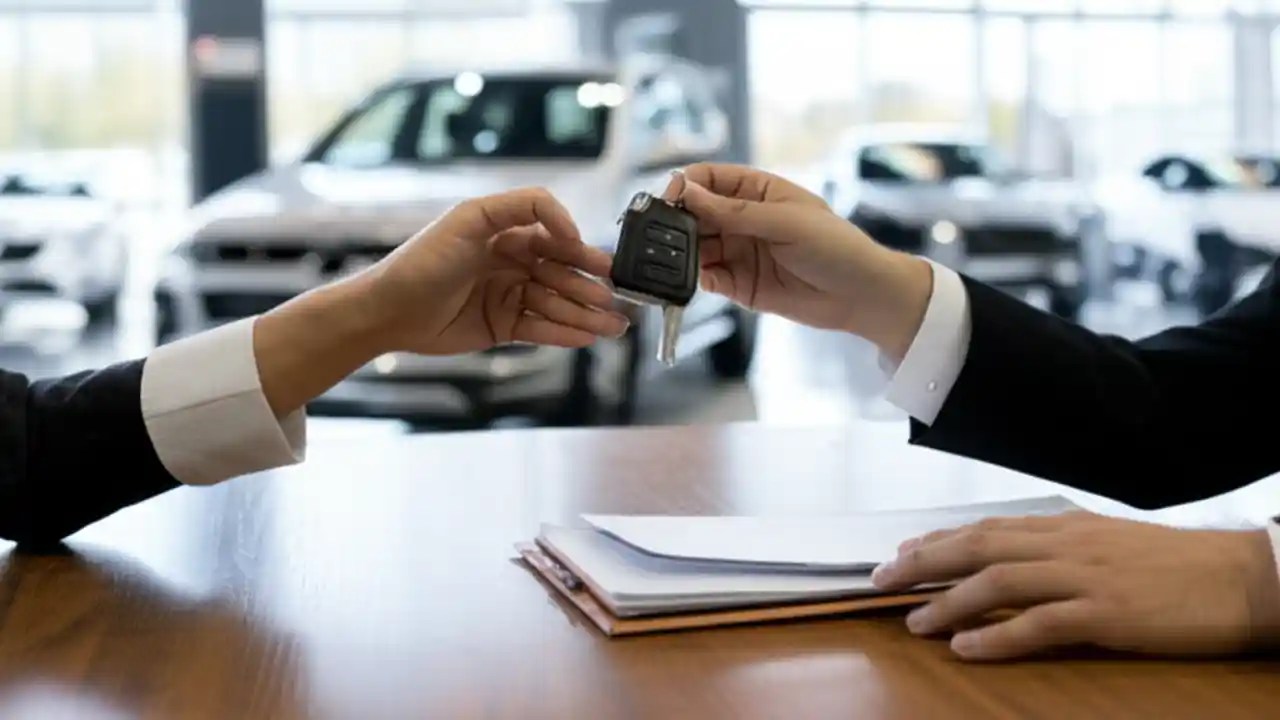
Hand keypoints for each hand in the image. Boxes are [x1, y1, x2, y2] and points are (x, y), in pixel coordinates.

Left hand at [253, 187, 625, 416]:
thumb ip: (523, 207)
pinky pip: (540, 328)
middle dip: (589, 286)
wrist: (389, 311)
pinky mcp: (501, 326)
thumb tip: (568, 226)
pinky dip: (564, 333)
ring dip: (585, 315)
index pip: (552, 235)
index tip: (594, 259)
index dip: (576, 246)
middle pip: (560, 273)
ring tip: (614, 327)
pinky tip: (586, 338)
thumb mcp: (469, 218)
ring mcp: (507, 295)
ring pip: (556, 304)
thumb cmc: (423, 261)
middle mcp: (509, 261)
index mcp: (503, 231)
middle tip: (616, 299)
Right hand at [662, 164, 932, 359]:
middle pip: (694, 213)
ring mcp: (738, 251)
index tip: (669, 198)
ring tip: (669, 260)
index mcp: (757, 190)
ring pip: (695, 247)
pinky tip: (687, 281)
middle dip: (675, 221)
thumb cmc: (835, 247)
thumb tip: (689, 193)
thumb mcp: (786, 221)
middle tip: (658, 233)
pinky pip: (706, 278)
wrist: (861, 296)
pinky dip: (692, 279)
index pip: (709, 179)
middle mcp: (743, 219)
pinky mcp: (738, 284)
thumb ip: (735, 211)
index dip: (685, 185)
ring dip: (680, 253)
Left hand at [870, 511, 1279, 660]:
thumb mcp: (1108, 543)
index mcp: (1065, 527)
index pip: (986, 528)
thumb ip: (1058, 547)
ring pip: (998, 581)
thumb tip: (1011, 554)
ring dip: (948, 601)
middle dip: (923, 563)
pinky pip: (1039, 624)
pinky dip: (996, 636)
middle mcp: (1066, 544)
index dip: (937, 540)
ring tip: (913, 621)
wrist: (1242, 578)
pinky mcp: (1107, 614)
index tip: (900, 552)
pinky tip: (966, 648)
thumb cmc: (1175, 565)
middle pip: (978, 547)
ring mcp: (1086, 577)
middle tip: (881, 580)